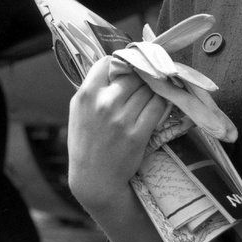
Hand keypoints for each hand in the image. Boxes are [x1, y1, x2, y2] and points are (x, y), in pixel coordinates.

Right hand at [67, 55, 168, 211]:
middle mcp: (104, 104)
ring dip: (154, 88)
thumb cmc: (86, 143)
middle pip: (133, 74)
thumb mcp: (79, 111)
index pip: (107, 62)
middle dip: (141, 75)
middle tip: (146, 79)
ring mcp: (122, 119)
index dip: (120, 61)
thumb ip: (93, 87)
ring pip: (148, 88)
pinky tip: (160, 102)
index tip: (128, 65)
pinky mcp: (138, 134)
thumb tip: (115, 64)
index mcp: (86, 96)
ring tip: (153, 91)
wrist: (94, 180)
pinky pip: (158, 106)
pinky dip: (162, 101)